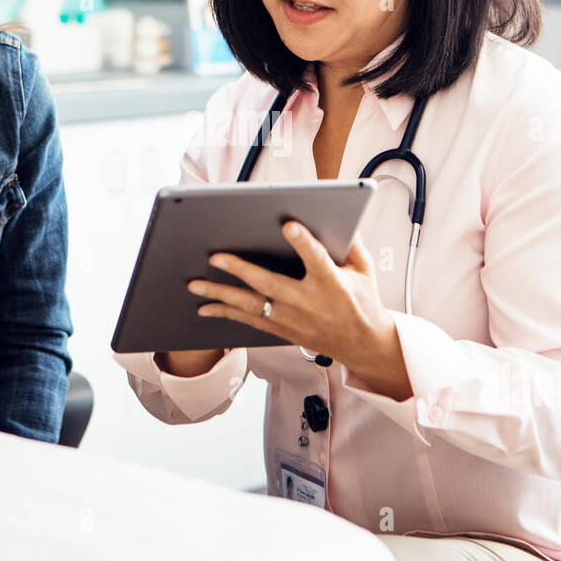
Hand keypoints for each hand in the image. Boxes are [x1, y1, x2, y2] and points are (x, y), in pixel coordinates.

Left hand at [186, 221, 397, 375]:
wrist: (362, 345)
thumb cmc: (363, 303)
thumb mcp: (364, 270)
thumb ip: (351, 243)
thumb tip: (339, 215)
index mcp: (332, 285)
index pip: (317, 260)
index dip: (303, 242)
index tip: (289, 225)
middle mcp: (308, 304)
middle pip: (270, 285)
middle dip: (241, 270)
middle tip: (215, 256)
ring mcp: (292, 320)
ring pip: (251, 306)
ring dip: (221, 295)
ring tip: (195, 284)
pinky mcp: (282, 331)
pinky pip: (249, 321)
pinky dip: (226, 313)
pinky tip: (205, 307)